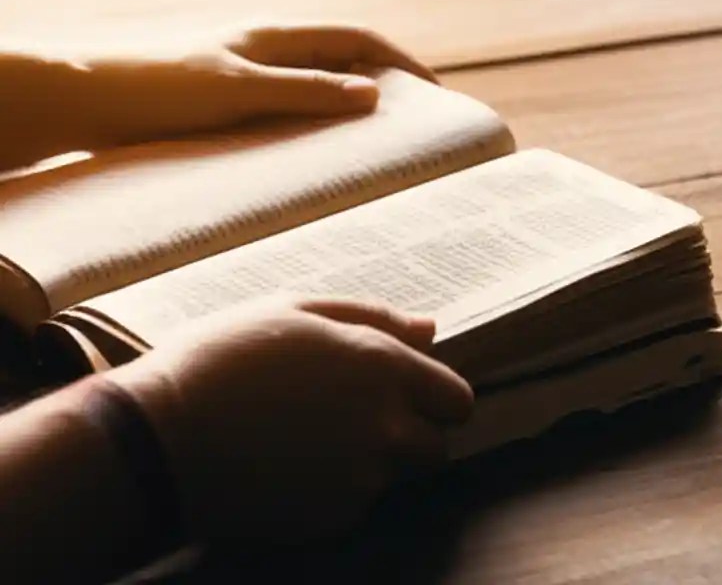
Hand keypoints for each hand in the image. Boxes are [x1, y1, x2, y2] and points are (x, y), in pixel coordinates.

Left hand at [74, 24, 438, 148]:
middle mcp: (269, 56)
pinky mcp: (233, 113)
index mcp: (277, 37)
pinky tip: (324, 171)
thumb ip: (307, 92)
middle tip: (418, 133)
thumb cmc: (161, 87)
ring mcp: (252, 83)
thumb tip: (372, 95)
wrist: (90, 102)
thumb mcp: (242, 90)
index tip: (437, 95)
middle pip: (344, 67)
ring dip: (350, 121)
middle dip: (385, 94)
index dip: (402, 62)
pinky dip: (317, 139)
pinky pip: (290, 122)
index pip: (358, 40)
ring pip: (319, 98)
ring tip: (381, 159)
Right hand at [105, 299, 472, 545]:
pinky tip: (285, 469)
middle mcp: (386, 427)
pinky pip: (352, 506)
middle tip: (353, 421)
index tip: (404, 396)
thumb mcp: (293, 311)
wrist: (156, 441)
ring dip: (369, 464)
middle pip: (435, 446)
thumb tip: (430, 329)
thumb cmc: (220, 361)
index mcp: (383, 367)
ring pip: (393, 477)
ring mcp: (361, 478)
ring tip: (306, 441)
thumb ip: (372, 318)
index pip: (457, 400)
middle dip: (409, 437)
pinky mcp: (331, 518)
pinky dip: (331, 493)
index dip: (434, 398)